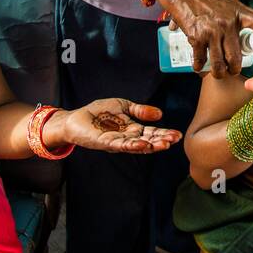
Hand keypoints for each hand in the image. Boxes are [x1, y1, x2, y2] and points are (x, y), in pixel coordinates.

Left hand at [51, 99, 180, 153]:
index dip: (164, 134)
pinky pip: (121, 145)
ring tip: (164, 144)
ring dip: (151, 146)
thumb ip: (140, 110)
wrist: (75, 118)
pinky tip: (143, 144)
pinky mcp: (105, 142)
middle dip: (161, 141)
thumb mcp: (123, 106)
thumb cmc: (97, 113)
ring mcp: (117, 141)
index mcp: (132, 129)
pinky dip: (133, 145)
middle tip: (174, 140)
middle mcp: (127, 137)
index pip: (151, 132)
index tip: (176, 135)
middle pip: (148, 141)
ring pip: (137, 145)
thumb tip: (160, 113)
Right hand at [155, 0, 252, 79]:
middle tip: (233, 71)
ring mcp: (212, 32)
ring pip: (219, 63)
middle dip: (235, 69)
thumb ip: (235, 18)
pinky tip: (199, 67)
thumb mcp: (227, 3)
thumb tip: (239, 36)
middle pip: (236, 56)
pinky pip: (201, 59)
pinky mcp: (197, 37)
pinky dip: (199, 66)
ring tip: (218, 73)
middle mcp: (228, 23)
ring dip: (219, 73)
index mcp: (237, 12)